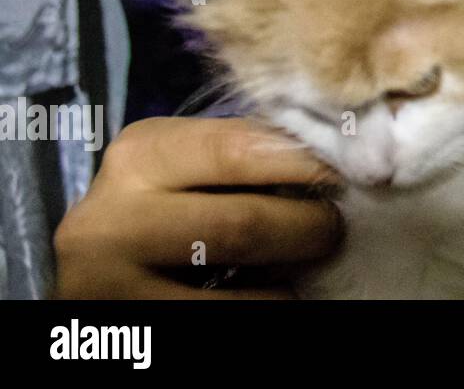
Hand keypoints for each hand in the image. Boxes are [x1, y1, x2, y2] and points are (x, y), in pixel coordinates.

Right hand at [53, 116, 343, 297]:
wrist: (99, 257)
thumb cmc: (162, 197)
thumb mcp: (185, 162)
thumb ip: (244, 152)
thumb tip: (333, 153)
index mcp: (141, 155)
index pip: (241, 150)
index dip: (306, 162)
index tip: (348, 170)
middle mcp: (116, 218)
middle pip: (243, 225)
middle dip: (307, 226)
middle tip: (333, 227)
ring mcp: (113, 284)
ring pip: (237, 294)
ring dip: (291, 281)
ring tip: (307, 265)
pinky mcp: (134, 329)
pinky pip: (222, 322)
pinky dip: (266, 306)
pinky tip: (277, 293)